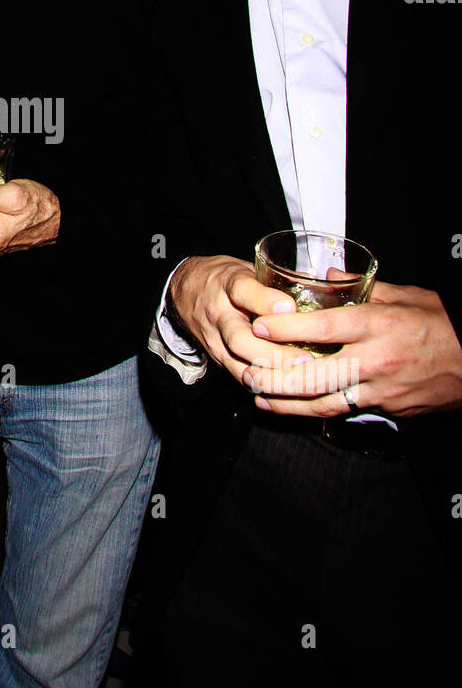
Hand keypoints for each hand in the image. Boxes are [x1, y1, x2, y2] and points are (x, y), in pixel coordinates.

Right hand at [169, 253, 297, 382]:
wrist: (185, 293)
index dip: (266, 301)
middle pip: (239, 338)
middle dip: (273, 352)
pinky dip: (263, 384)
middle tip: (305, 358)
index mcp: (227, 283)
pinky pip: (239, 376)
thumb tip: (318, 284)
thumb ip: (278, 280)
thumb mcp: (247, 269)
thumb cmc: (224, 279)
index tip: (290, 308)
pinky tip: (285, 387)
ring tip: (299, 377)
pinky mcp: (217, 358)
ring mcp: (215, 340)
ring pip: (238, 364)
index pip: (242, 290)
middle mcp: (218, 313)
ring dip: (270, 374)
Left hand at [243, 280, 461, 417]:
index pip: (323, 328)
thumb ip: (363, 286)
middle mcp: (375, 359)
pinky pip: (342, 410)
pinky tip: (292, 408)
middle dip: (274, 375)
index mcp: (378, 325)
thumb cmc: (443, 324)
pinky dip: (313, 411)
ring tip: (258, 396)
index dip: (286, 328)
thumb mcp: (406, 294)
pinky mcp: (385, 408)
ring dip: (286, 402)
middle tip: (246, 369)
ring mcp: (379, 388)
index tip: (259, 324)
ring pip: (323, 401)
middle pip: (313, 373)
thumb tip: (326, 277)